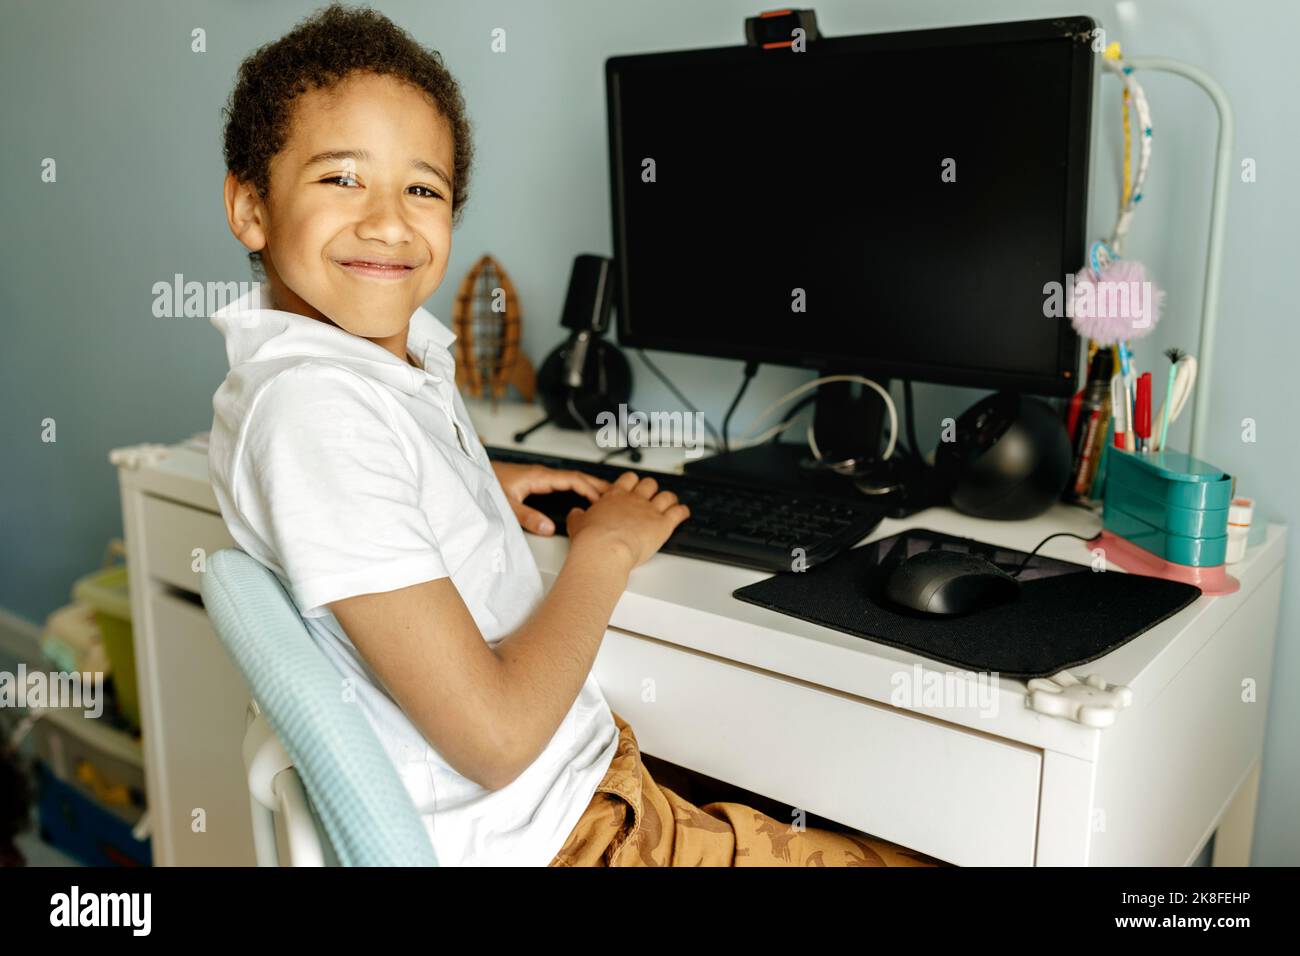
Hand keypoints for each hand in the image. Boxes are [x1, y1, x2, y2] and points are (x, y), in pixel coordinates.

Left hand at [490, 460, 608, 535]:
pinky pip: (563, 483)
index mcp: (539, 477)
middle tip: (618, 495)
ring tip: (607, 496)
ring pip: (571, 479)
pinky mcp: (535, 481)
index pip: (573, 480)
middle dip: (598, 485)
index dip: (591, 489)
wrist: (473, 475)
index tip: (605, 500)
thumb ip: (527, 517)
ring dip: (589, 486)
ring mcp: (539, 477)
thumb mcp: (506, 505)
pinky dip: (577, 488)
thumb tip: (548, 527)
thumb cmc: (487, 484)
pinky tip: (581, 496)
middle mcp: (541, 474)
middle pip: (577, 477)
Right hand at [565, 471, 689, 568]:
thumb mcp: (577, 523)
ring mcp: (650, 511)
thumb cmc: (591, 540)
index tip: (634, 486)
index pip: (628, 479)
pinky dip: (683, 511)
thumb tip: (576, 513)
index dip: (633, 482)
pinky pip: (679, 512)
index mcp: (614, 497)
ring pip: (666, 495)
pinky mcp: (663, 524)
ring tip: (670, 503)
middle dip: (651, 489)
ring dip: (669, 499)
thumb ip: (578, 516)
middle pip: (649, 484)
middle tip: (651, 496)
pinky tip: (684, 513)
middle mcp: (634, 500)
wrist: (604, 550)